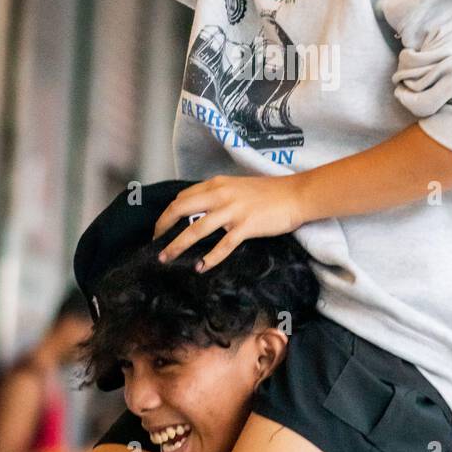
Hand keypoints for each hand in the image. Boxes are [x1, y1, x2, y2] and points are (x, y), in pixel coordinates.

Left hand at [152, 175, 304, 271]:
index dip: (167, 214)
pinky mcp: (246, 226)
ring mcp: (232, 211)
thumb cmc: (269, 193)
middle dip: (163, 228)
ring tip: (166, 259)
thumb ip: (218, 196)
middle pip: (180, 210)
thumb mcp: (237, 187)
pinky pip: (223, 245)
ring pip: (195, 229)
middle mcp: (220, 195)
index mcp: (217, 184)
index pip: (182, 197)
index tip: (160, 228)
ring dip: (177, 246)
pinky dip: (210, 258)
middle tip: (155, 244)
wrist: (296, 195)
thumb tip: (200, 211)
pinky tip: (201, 267)